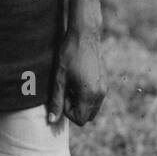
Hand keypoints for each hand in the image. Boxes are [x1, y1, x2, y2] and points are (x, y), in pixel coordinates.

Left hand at [48, 0, 106, 124]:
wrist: (85, 35)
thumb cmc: (69, 54)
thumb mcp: (59, 78)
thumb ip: (56, 100)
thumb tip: (51, 120)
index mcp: (90, 95)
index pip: (79, 119)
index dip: (68, 111)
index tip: (63, 94)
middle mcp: (101, 94)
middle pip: (87, 117)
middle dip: (75, 109)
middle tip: (67, 90)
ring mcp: (105, 88)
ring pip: (92, 108)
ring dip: (80, 102)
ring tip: (72, 84)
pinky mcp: (105, 82)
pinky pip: (96, 98)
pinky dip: (87, 96)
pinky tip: (79, 80)